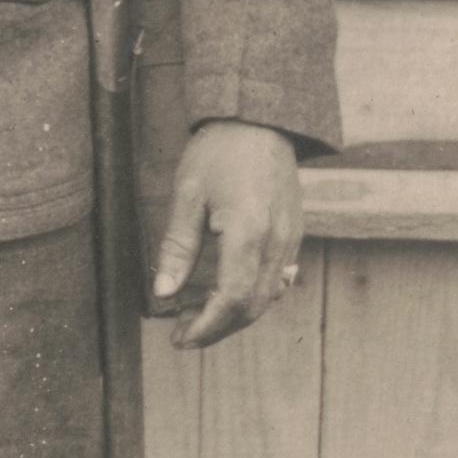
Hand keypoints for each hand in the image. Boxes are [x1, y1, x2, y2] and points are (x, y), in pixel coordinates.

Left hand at [152, 121, 305, 350]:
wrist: (260, 120)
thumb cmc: (220, 152)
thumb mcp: (187, 194)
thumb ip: (177, 247)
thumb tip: (163, 293)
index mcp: (249, 230)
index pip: (233, 299)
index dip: (207, 326)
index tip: (181, 338)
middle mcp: (277, 241)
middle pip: (253, 307)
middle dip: (218, 328)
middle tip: (183, 333)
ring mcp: (290, 239)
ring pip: (267, 297)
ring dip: (234, 316)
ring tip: (198, 316)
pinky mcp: (294, 234)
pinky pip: (277, 280)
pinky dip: (252, 297)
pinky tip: (225, 294)